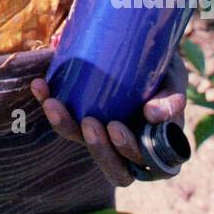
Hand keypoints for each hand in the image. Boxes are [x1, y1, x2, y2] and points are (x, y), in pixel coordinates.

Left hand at [30, 51, 188, 187]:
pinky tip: (40, 86)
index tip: (115, 127)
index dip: (127, 153)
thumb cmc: (163, 70)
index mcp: (156, 148)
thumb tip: (154, 114)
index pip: (144, 165)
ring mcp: (101, 135)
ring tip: (54, 104)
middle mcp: (127, 150)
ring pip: (82, 142)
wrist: (141, 45)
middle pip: (113, 167)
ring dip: (65, 126)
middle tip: (91, 122)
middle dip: (98, 148)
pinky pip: (62, 117)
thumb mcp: (173, 79)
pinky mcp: (79, 117)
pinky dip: (48, 101)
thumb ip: (171, 96)